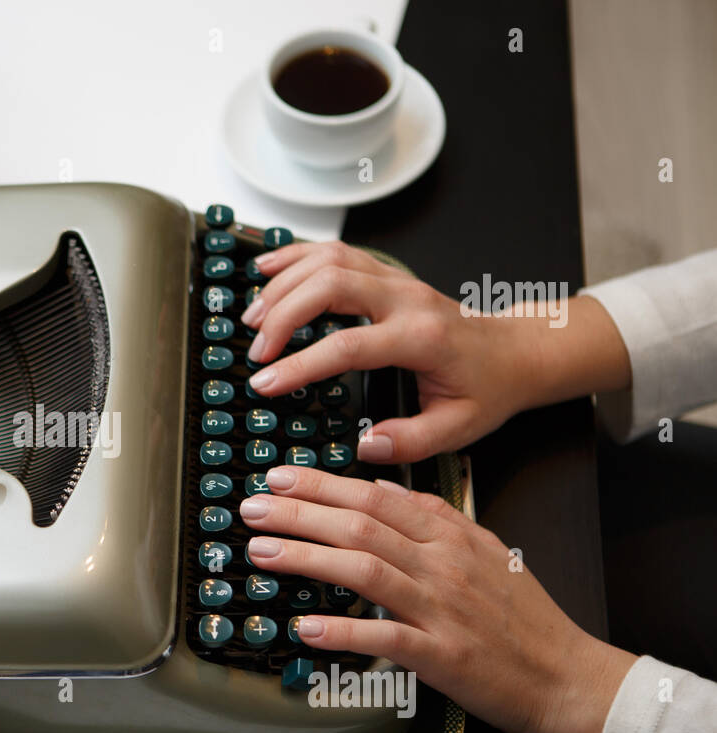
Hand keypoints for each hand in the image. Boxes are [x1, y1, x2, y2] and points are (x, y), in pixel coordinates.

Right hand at [238, 241, 631, 463]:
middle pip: (331, 284)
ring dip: (284, 283)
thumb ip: (412, 441)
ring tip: (252, 317)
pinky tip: (267, 269)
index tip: (266, 383)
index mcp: (421, 338)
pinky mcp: (386, 273)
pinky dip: (296, 255)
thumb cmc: (487, 389)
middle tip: (256, 351)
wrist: (515, 351)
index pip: (348, 344)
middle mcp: (406, 299)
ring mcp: (396, 279)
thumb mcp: (460, 428)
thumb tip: (366, 444)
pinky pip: (336, 251)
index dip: (301, 364)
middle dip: (283, 314)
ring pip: (330, 259)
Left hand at [239, 466, 636, 732]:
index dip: (323, 484)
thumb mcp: (486, 551)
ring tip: (262, 552)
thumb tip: (387, 488)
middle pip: (360, 526)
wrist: (566, 676)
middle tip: (253, 507)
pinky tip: (306, 625)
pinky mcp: (442, 655)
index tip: (280, 477)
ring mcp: (442, 609)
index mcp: (451, 536)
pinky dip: (344, 630)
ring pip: (365, 571)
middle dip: (299, 513)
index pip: (376, 497)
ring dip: (307, 559)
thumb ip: (436, 518)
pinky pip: (385, 638)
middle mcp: (443, 565)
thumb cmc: (523, 619)